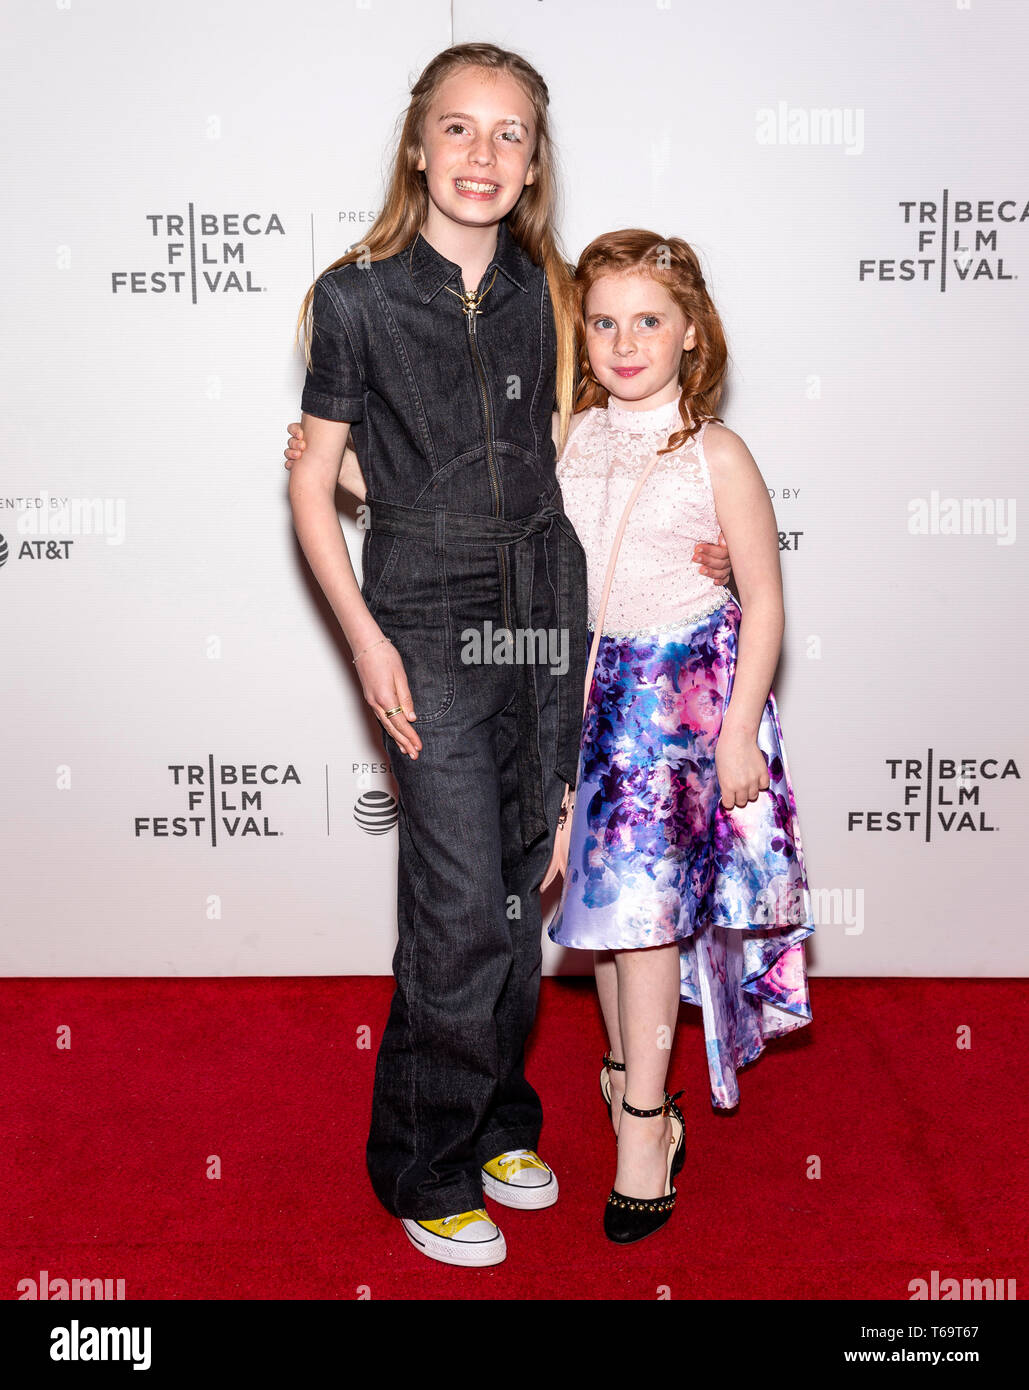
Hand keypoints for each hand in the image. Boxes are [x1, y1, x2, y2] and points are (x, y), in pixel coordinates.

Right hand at [284, 422, 365, 498]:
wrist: (346, 466)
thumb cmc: (340, 449)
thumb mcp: (336, 434)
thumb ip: (328, 425)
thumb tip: (326, 413)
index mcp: (309, 433)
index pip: (294, 428)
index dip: (295, 430)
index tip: (301, 434)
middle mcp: (304, 443)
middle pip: (291, 440)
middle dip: (295, 443)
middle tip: (303, 446)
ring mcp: (302, 455)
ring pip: (288, 452)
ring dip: (291, 453)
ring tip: (299, 455)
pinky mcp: (302, 467)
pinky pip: (290, 464)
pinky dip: (290, 464)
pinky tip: (294, 464)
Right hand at [353, 639, 421, 758]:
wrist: (365, 644)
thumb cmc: (384, 656)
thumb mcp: (401, 676)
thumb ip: (406, 698)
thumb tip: (411, 717)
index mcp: (385, 698)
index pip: (400, 723)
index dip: (410, 736)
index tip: (418, 746)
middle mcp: (376, 702)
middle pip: (392, 728)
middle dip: (404, 742)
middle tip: (414, 754)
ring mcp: (371, 700)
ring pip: (385, 724)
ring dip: (396, 738)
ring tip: (406, 749)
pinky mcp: (370, 697)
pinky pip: (381, 717)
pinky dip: (389, 728)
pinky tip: (394, 732)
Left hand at [692, 530, 730, 584]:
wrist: (718, 535)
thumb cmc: (717, 532)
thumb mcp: (720, 528)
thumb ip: (723, 533)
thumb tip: (722, 542)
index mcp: (730, 547)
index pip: (722, 552)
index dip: (709, 550)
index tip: (697, 548)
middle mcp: (730, 558)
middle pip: (721, 562)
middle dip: (707, 560)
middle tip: (695, 558)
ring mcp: (728, 566)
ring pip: (722, 572)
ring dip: (711, 572)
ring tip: (700, 570)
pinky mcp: (725, 573)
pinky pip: (725, 579)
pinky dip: (721, 581)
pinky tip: (714, 582)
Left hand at [715, 727, 768, 810]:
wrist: (738, 738)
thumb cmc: (726, 750)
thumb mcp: (720, 770)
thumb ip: (725, 784)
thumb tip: (729, 792)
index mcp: (727, 786)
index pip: (729, 804)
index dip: (728, 801)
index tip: (729, 797)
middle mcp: (741, 786)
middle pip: (742, 802)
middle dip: (739, 797)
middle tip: (738, 789)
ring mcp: (753, 781)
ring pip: (754, 796)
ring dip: (750, 792)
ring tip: (746, 783)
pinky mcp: (763, 774)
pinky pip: (764, 786)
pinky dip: (761, 784)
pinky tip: (756, 778)